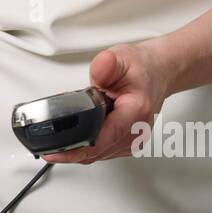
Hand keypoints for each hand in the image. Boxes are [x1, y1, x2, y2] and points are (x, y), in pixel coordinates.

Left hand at [45, 43, 171, 164]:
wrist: (157, 73)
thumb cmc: (141, 68)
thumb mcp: (121, 57)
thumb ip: (106, 65)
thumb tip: (100, 69)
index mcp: (136, 112)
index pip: (103, 140)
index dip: (75, 149)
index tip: (54, 152)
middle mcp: (136, 132)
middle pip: (95, 152)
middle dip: (70, 145)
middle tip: (53, 129)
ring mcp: (132, 142)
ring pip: (95, 155)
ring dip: (77, 145)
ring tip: (69, 125)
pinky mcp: (126, 146)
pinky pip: (99, 152)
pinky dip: (87, 144)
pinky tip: (81, 130)